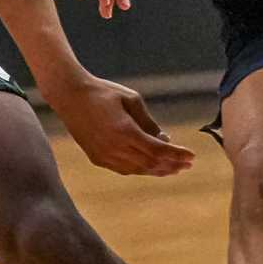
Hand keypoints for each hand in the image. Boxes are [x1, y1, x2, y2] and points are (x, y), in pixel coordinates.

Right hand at [49, 75, 195, 176]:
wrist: (70, 96)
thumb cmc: (103, 93)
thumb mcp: (132, 100)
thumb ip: (149, 123)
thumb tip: (165, 140)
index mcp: (125, 132)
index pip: (158, 151)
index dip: (177, 155)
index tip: (192, 156)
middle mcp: (115, 148)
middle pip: (151, 164)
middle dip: (172, 165)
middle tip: (187, 165)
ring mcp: (105, 156)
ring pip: (138, 170)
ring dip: (158, 170)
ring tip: (173, 168)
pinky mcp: (97, 159)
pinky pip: (125, 169)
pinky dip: (141, 169)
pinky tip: (151, 166)